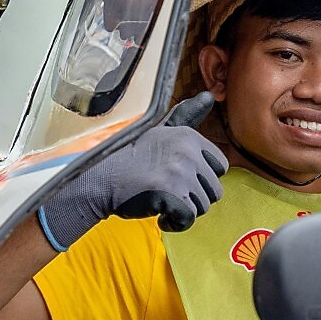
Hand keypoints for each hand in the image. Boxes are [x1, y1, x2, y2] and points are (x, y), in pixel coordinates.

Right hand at [39, 92, 229, 249]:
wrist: (100, 181)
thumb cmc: (131, 158)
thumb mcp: (160, 129)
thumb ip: (187, 115)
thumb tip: (210, 95)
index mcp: (188, 136)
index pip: (220, 167)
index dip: (202, 178)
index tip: (179, 177)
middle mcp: (187, 151)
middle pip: (214, 190)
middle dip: (194, 197)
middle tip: (170, 193)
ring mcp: (179, 173)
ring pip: (203, 206)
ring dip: (184, 210)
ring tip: (163, 201)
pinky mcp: (170, 194)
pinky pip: (188, 219)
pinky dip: (175, 223)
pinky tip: (160, 215)